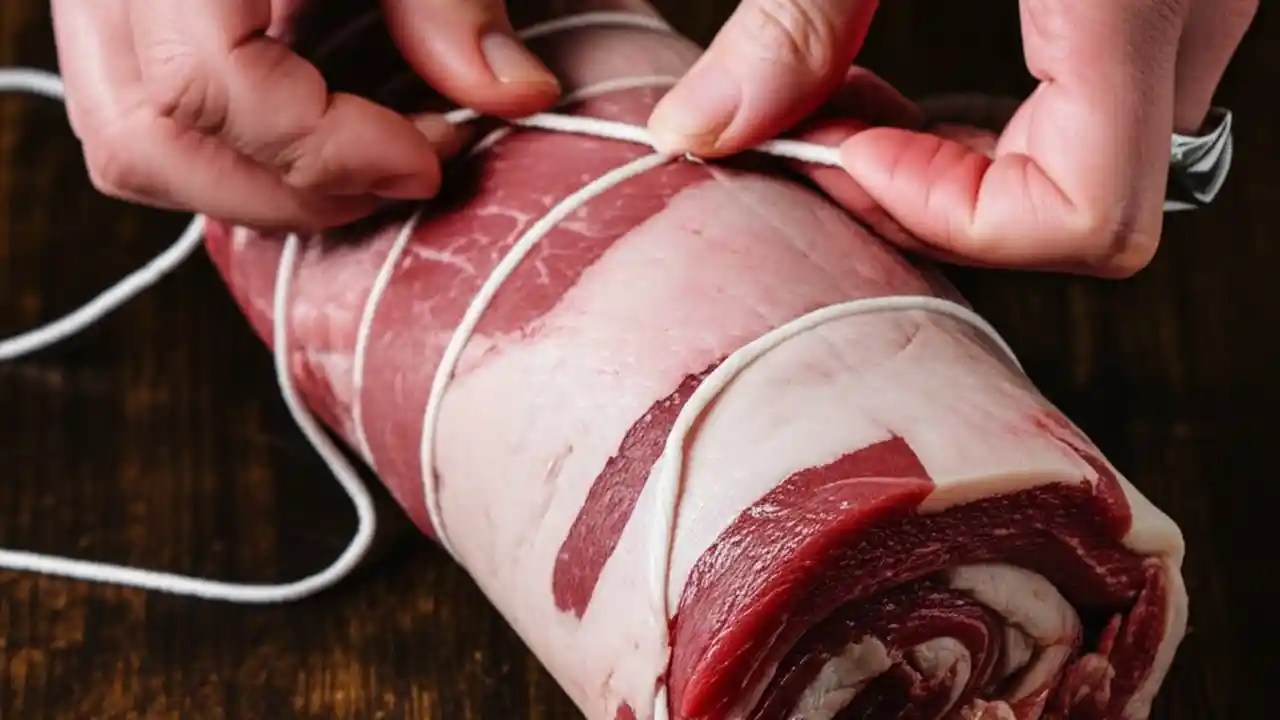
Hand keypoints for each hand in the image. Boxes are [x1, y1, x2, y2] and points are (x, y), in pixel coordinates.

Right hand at [52, 0, 560, 230]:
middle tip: (404, 173)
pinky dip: (222, 163)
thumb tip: (519, 95)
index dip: (324, 149)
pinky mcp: (108, 15)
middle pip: (144, 141)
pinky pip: (131, 125)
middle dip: (290, 193)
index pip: (208, 81)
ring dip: (252, 193)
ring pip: (124, 149)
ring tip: (363, 170)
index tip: (428, 158)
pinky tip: (313, 146)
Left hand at [648, 0, 1256, 275]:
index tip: (847, 157)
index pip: (1081, 215)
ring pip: (1096, 167)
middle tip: (827, 147)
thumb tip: (695, 133)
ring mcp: (1189, 6)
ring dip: (964, 170)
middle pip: (1086, 212)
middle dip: (936, 206)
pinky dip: (1002, 125)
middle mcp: (1187, 13)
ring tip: (852, 113)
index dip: (948, 216)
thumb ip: (793, 16)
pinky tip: (911, 83)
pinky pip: (1098, 112)